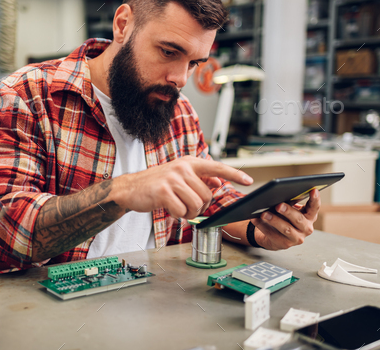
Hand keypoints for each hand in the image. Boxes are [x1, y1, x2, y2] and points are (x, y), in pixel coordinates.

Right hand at [111, 156, 252, 218]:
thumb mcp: (179, 177)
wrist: (130, 188)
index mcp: (189, 163)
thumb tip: (219, 183)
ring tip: (177, 207)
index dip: (234, 174)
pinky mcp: (163, 192)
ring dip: (188, 212)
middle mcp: (182, 168)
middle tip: (186, 205)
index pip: (217, 167)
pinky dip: (177, 215)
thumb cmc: (157, 184)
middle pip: (207, 195)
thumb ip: (199, 179)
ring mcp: (172, 179)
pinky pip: (181, 210)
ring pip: (196, 204)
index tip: (249, 180)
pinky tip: (169, 209)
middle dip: (200, 206)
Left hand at [251, 188, 319, 249]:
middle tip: (278, 205)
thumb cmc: (285, 218)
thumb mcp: (290, 209)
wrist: (276, 236)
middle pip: (298, 219)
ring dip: (274, 220)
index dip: (315, 199)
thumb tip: (281, 192)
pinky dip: (262, 226)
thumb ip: (289, 201)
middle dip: (288, 211)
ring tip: (264, 214)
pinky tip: (255, 219)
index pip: (315, 207)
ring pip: (286, 229)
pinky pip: (272, 234)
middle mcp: (306, 228)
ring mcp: (297, 238)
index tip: (313, 190)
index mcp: (310, 216)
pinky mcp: (284, 244)